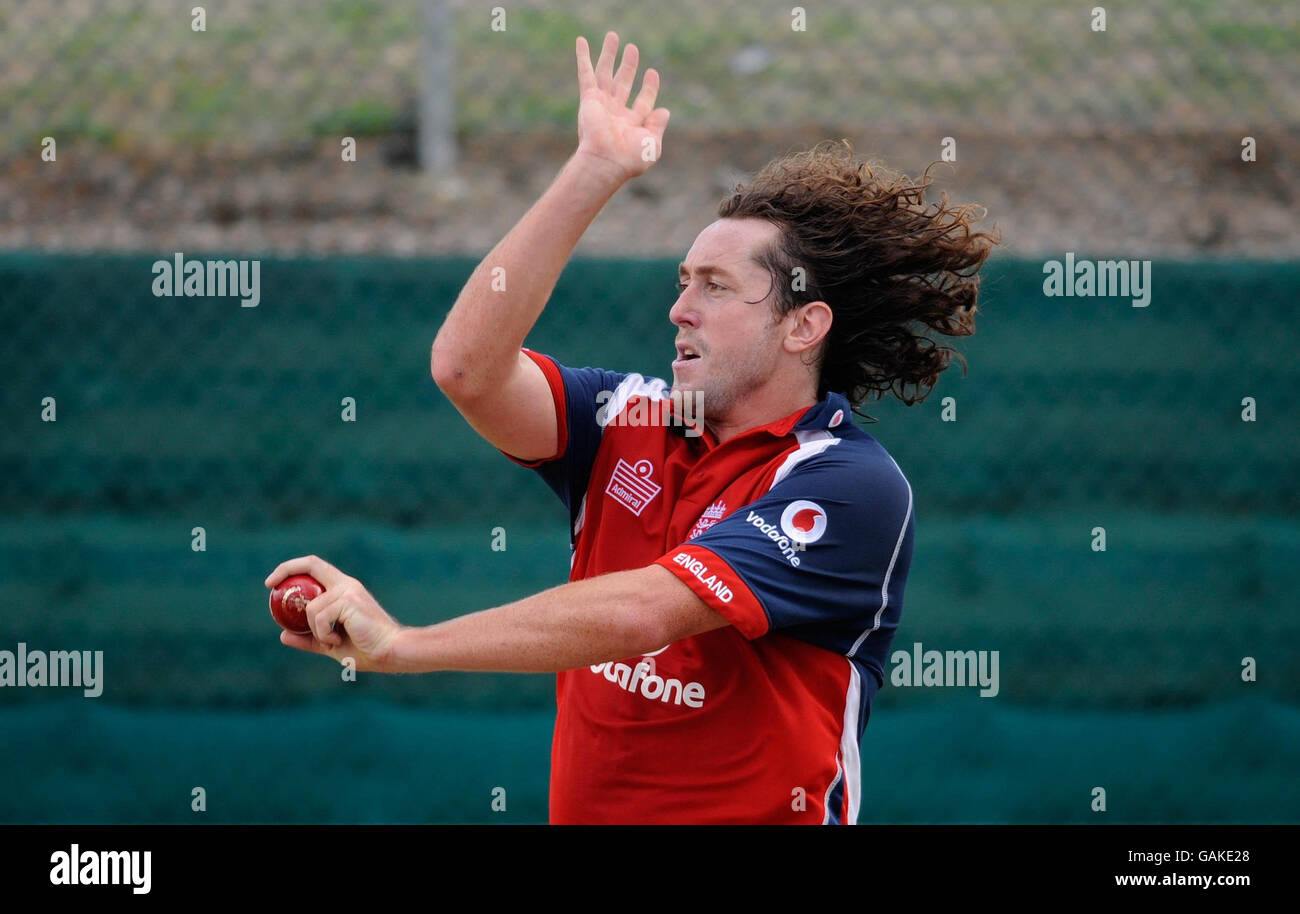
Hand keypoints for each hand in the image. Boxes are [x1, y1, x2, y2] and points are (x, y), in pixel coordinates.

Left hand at [264, 555, 403, 672]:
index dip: (292, 569)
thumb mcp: (329, 644)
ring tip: (333, 640)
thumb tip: (283, 635)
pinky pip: (319, 617)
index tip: (272, 583)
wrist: (390, 652)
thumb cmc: (365, 649)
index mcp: (344, 590)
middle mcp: (346, 585)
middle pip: (312, 565)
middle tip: (269, 585)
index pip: (316, 568)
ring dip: (315, 629)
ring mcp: (348, 591)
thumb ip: (308, 638)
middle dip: (286, 570)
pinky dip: (323, 634)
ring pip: (311, 607)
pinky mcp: (349, 600)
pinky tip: (338, 640)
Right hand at [574, 31, 669, 181]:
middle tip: (632, 48)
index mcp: (631, 124)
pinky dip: (583, 56)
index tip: (652, 72)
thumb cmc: (630, 158)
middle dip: (628, 65)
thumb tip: (664, 110)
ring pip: (606, 73)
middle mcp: (615, 113)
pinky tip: (582, 40)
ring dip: (609, 54)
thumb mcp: (652, 144)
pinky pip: (586, 73)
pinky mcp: (588, 99)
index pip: (642, 101)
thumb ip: (658, 126)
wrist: (606, 161)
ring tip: (613, 35)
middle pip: (623, 83)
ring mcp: (601, 104)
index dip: (649, 87)